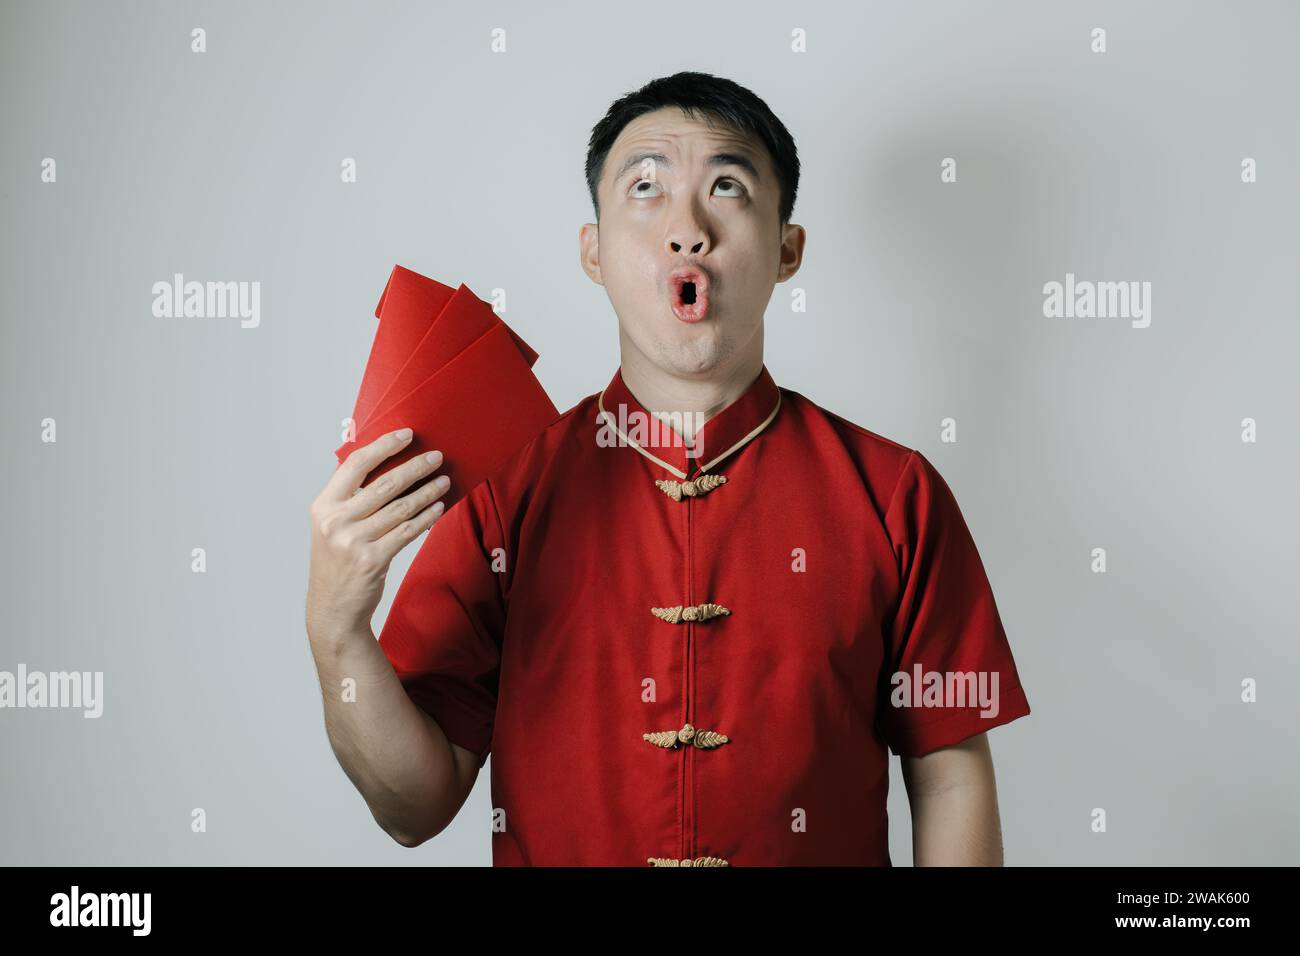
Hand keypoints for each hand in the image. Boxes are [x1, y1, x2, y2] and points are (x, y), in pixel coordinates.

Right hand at [306, 428, 450, 636]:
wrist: (333, 608)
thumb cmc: (338, 561)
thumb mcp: (332, 526)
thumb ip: (351, 499)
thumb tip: (390, 464)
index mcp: (324, 506)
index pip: (356, 464)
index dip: (384, 446)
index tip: (407, 435)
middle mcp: (336, 521)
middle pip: (385, 484)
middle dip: (415, 467)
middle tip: (437, 456)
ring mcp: (353, 542)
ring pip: (401, 507)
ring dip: (427, 491)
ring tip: (444, 481)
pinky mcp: (372, 560)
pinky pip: (408, 531)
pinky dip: (427, 516)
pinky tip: (439, 507)